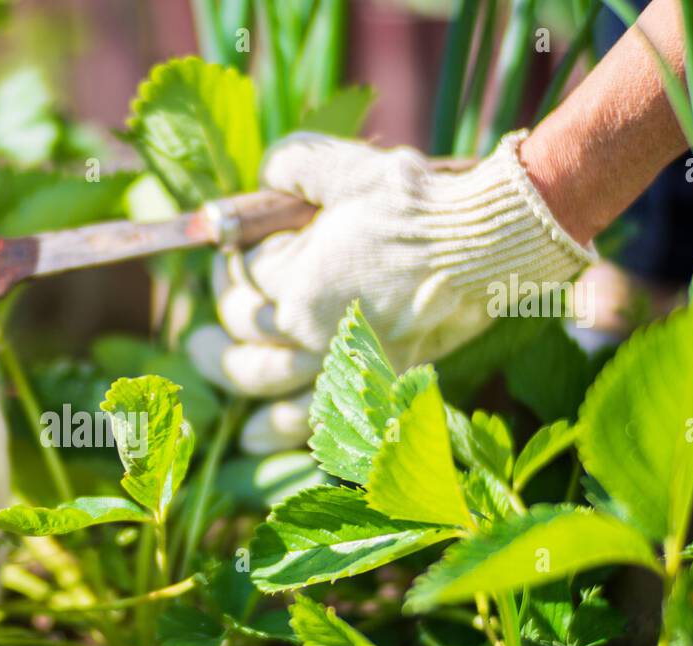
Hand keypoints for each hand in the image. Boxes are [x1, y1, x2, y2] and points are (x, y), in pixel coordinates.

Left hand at [188, 130, 595, 453]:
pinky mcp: (372, 382)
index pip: (244, 273)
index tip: (237, 245)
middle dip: (217, 313)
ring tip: (203, 357)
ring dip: (227, 372)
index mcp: (297, 281)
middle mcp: (309, 332)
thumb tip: (264, 174)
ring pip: (264, 380)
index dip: (233, 257)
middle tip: (206, 298)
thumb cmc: (419, 203)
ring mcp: (340, 364)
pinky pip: (312, 418)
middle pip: (244, 330)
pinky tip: (249, 435)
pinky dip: (275, 429)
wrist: (488, 246)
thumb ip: (294, 164)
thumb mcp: (349, 167)